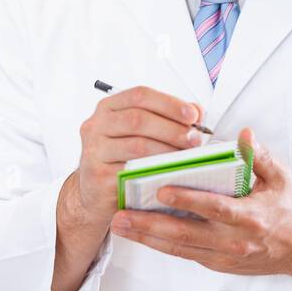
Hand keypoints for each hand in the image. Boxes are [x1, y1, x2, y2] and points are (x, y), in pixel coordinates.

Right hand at [58, 86, 204, 244]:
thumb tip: (197, 112)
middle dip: (172, 128)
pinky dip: (155, 170)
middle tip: (195, 139)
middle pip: (138, 119)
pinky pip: (132, 171)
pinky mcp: (98, 176)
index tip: (193, 115)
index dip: (169, 103)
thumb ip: (167, 118)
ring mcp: (94, 151)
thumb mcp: (141, 133)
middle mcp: (96, 125)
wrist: (96, 194)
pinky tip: (171, 171)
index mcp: (108, 108)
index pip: (140, 95)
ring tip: (187, 155)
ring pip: (137, 145)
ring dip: (168, 149)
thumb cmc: (124, 159)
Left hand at [109, 128, 291, 290]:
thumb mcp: (280, 178)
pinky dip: (161, 245)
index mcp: (250, 216)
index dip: (187, 199)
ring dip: (147, 237)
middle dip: (150, 225)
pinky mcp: (217, 263)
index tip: (163, 188)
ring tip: (121, 225)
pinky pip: (184, 254)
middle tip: (122, 215)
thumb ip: (260, 155)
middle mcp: (234, 240)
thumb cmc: (291, 212)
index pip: (214, 208)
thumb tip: (244, 135)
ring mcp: (224, 255)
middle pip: (185, 234)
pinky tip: (142, 235)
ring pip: (179, 248)